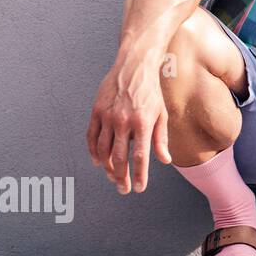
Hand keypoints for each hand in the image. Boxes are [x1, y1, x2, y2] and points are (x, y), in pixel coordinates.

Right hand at [87, 57, 171, 193]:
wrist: (134, 66)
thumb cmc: (152, 92)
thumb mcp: (162, 114)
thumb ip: (161, 138)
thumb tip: (165, 160)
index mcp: (143, 122)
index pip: (140, 157)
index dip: (139, 175)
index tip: (139, 189)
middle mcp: (123, 121)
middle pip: (119, 157)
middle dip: (121, 177)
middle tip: (123, 189)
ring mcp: (107, 116)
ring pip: (103, 150)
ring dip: (107, 167)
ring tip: (113, 177)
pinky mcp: (96, 111)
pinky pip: (91, 137)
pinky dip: (93, 152)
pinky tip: (98, 162)